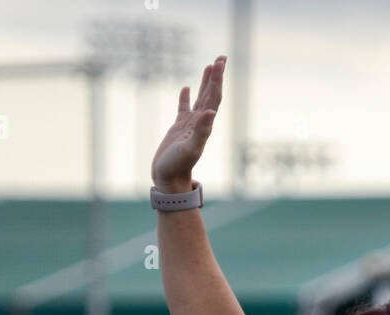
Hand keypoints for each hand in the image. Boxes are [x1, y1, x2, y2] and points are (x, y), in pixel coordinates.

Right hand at [151, 54, 225, 189]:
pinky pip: (183, 108)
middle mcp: (199, 123)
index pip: (214, 97)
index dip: (218, 80)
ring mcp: (189, 125)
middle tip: (220, 58)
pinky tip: (186, 88)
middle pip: (210, 94)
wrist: (169, 180)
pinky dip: (186, 97)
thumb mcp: (190, 148)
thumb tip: (211, 113)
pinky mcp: (178, 129)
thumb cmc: (178, 167)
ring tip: (209, 66)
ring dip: (205, 83)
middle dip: (216, 76)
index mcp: (204, 125)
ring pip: (200, 99)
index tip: (220, 62)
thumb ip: (201, 131)